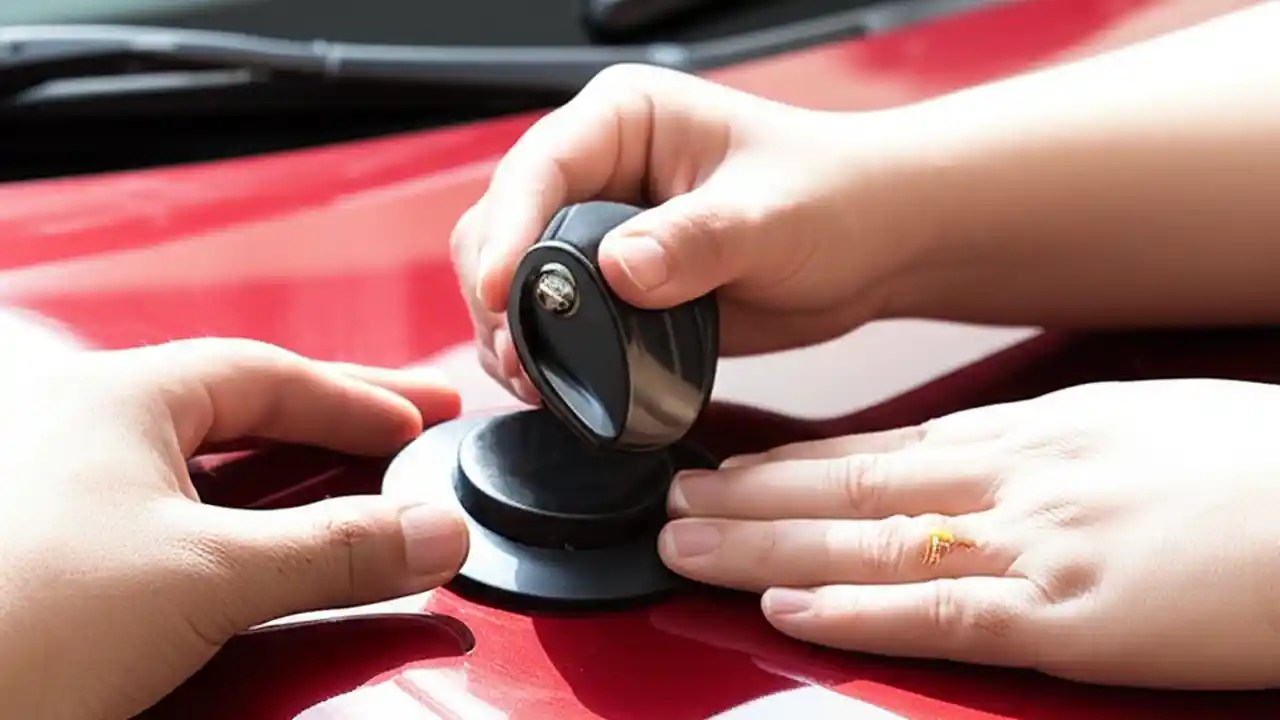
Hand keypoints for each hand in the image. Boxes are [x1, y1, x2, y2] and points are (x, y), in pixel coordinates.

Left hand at [0, 339, 469, 718]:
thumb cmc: (15, 620)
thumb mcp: (206, 576)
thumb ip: (336, 550)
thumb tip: (434, 532)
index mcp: (116, 397)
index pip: (267, 375)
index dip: (356, 398)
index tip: (421, 423)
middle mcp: (83, 428)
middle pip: (240, 407)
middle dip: (334, 419)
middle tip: (407, 427)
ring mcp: (63, 491)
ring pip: (203, 465)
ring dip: (287, 476)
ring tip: (354, 485)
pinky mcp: (57, 558)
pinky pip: (171, 519)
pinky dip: (237, 528)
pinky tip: (261, 552)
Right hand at [451, 64, 927, 401]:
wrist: (875, 244)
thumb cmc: (836, 197)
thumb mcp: (770, 216)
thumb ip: (696, 241)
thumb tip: (619, 270)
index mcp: (624, 119)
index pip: (540, 166)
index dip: (509, 230)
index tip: (498, 290)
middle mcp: (600, 170)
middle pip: (505, 225)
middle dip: (498, 292)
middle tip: (518, 354)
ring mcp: (601, 231)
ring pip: (517, 278)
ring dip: (513, 331)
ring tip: (532, 381)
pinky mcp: (614, 287)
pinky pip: (556, 319)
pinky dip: (546, 353)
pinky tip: (553, 386)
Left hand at [659, 379, 1279, 689]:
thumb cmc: (1258, 467)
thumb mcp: (1138, 427)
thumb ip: (1049, 447)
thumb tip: (985, 460)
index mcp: (1035, 433)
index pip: (884, 449)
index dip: (795, 462)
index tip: (732, 463)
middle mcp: (1017, 478)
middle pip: (853, 489)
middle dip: (754, 496)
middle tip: (674, 497)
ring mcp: (1038, 543)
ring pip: (870, 545)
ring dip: (768, 547)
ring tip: (690, 544)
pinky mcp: (1073, 618)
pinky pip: (942, 614)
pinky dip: (856, 614)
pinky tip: (788, 612)